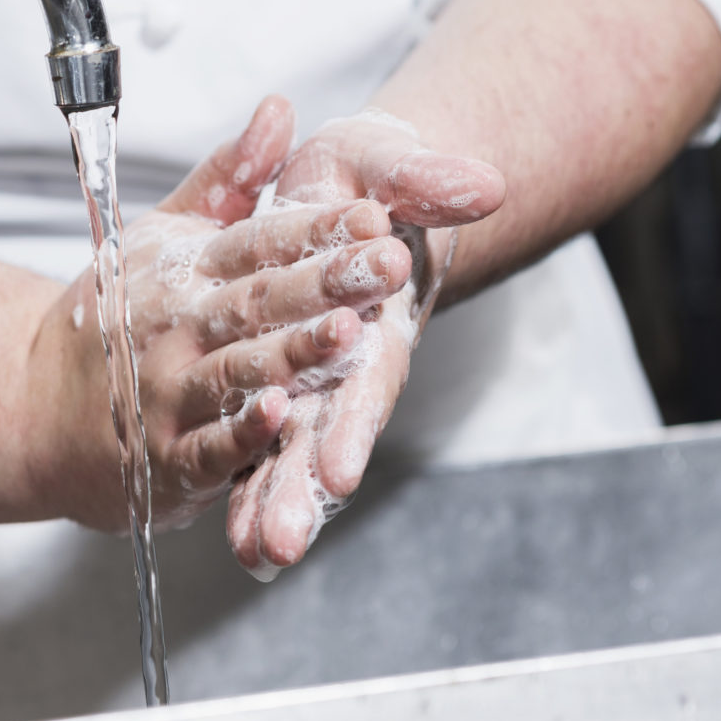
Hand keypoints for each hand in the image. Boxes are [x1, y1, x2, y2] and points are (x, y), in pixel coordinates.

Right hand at [39, 98, 413, 531]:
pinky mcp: (166, 459)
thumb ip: (226, 180)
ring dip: (292, 352)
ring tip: (346, 331)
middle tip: (387, 264)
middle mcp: (173, 328)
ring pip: (235, 369)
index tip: (373, 213)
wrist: (30, 410)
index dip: (314, 228)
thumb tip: (280, 109)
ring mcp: (167, 394)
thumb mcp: (159, 238)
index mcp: (181, 269)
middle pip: (256, 301)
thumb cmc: (111, 322)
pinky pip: (206, 446)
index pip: (255, 241)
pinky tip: (276, 414)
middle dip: (324, 282)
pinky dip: (240, 433)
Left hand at [225, 110, 506, 576]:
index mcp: (375, 318)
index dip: (351, 422)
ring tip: (257, 554)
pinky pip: (260, 438)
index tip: (335, 470)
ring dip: (273, 501)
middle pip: (324, 433)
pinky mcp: (278, 381)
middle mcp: (346, 363)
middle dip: (302, 488)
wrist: (355, 198)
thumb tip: (484, 186)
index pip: (366, 377)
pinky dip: (249, 484)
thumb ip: (432, 182)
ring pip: (290, 449)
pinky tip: (236, 536)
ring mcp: (311, 380)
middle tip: (281, 543)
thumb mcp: (395, 166)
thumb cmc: (372, 181)